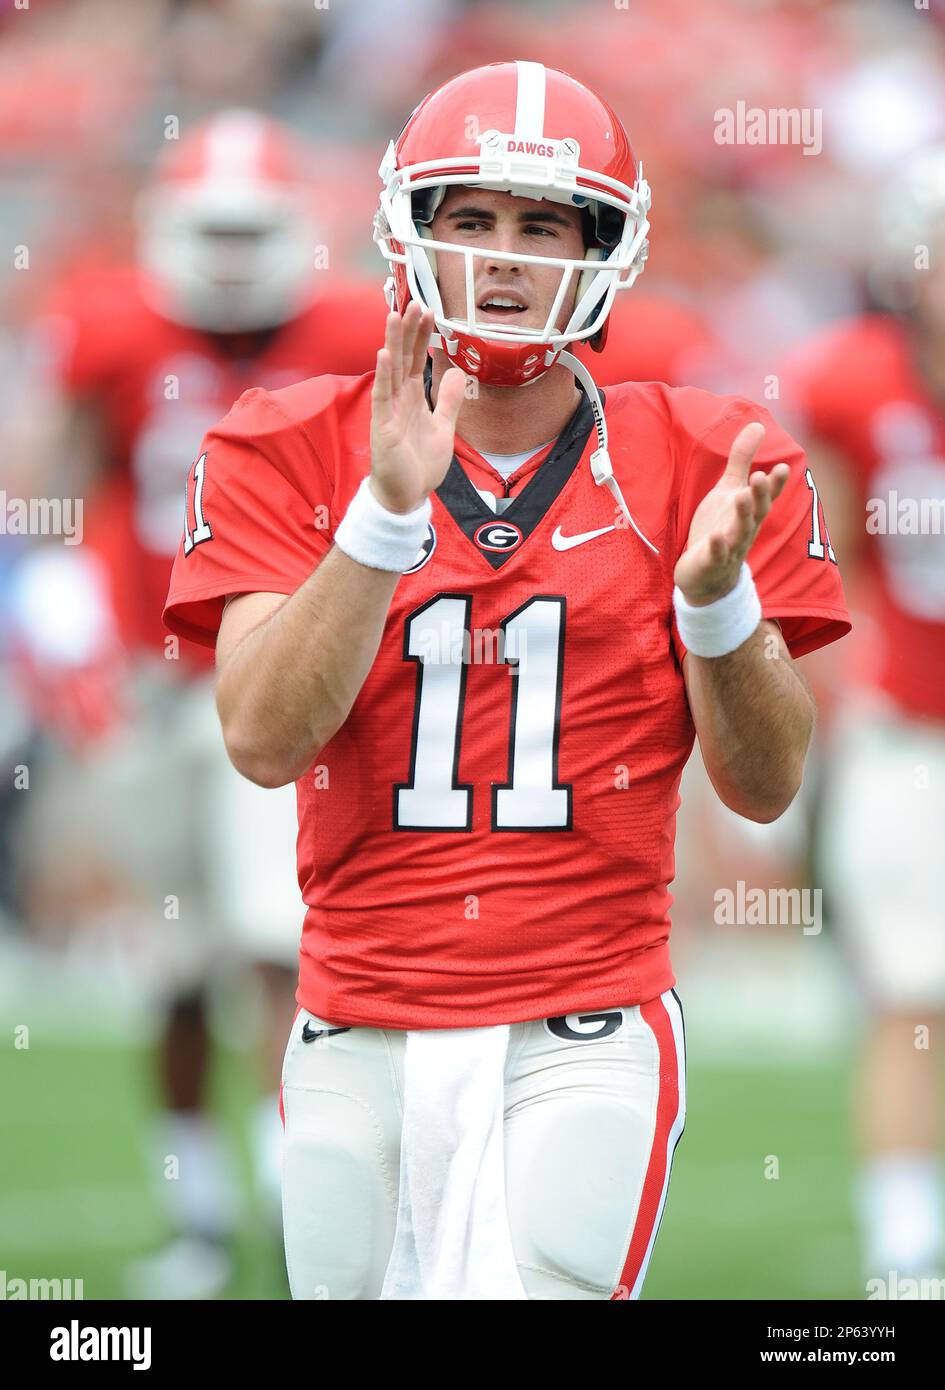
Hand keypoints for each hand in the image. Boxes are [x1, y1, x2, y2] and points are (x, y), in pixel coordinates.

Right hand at [369, 302, 466, 513]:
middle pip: (403, 356)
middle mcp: (399, 399)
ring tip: (395, 314)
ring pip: (391, 369)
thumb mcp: (444, 428)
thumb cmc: (420, 466)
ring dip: (393, 341)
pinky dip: (384, 374)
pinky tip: (385, 353)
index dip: (422, 335)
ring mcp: (389, 410)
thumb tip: (456, 372)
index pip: (416, 358)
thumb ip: (449, 401)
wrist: (407, 497)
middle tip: (415, 300)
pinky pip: (382, 396)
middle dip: (408, 329)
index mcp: (413, 398)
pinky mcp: (383, 426)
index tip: (429, 310)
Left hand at [674, 422, 789, 605]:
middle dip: (759, 495)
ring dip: (741, 516)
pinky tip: (714, 538)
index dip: (775, 484)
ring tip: (741, 497)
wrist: (705, 575)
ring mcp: (729, 548)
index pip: (766, 496)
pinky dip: (716, 548)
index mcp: (750, 512)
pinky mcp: (711, 563)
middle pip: (756, 512)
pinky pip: (716, 555)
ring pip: (739, 532)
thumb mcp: (728, 491)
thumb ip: (741, 460)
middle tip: (760, 476)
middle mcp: (744, 529)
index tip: (783, 466)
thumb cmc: (720, 527)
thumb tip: (757, 424)